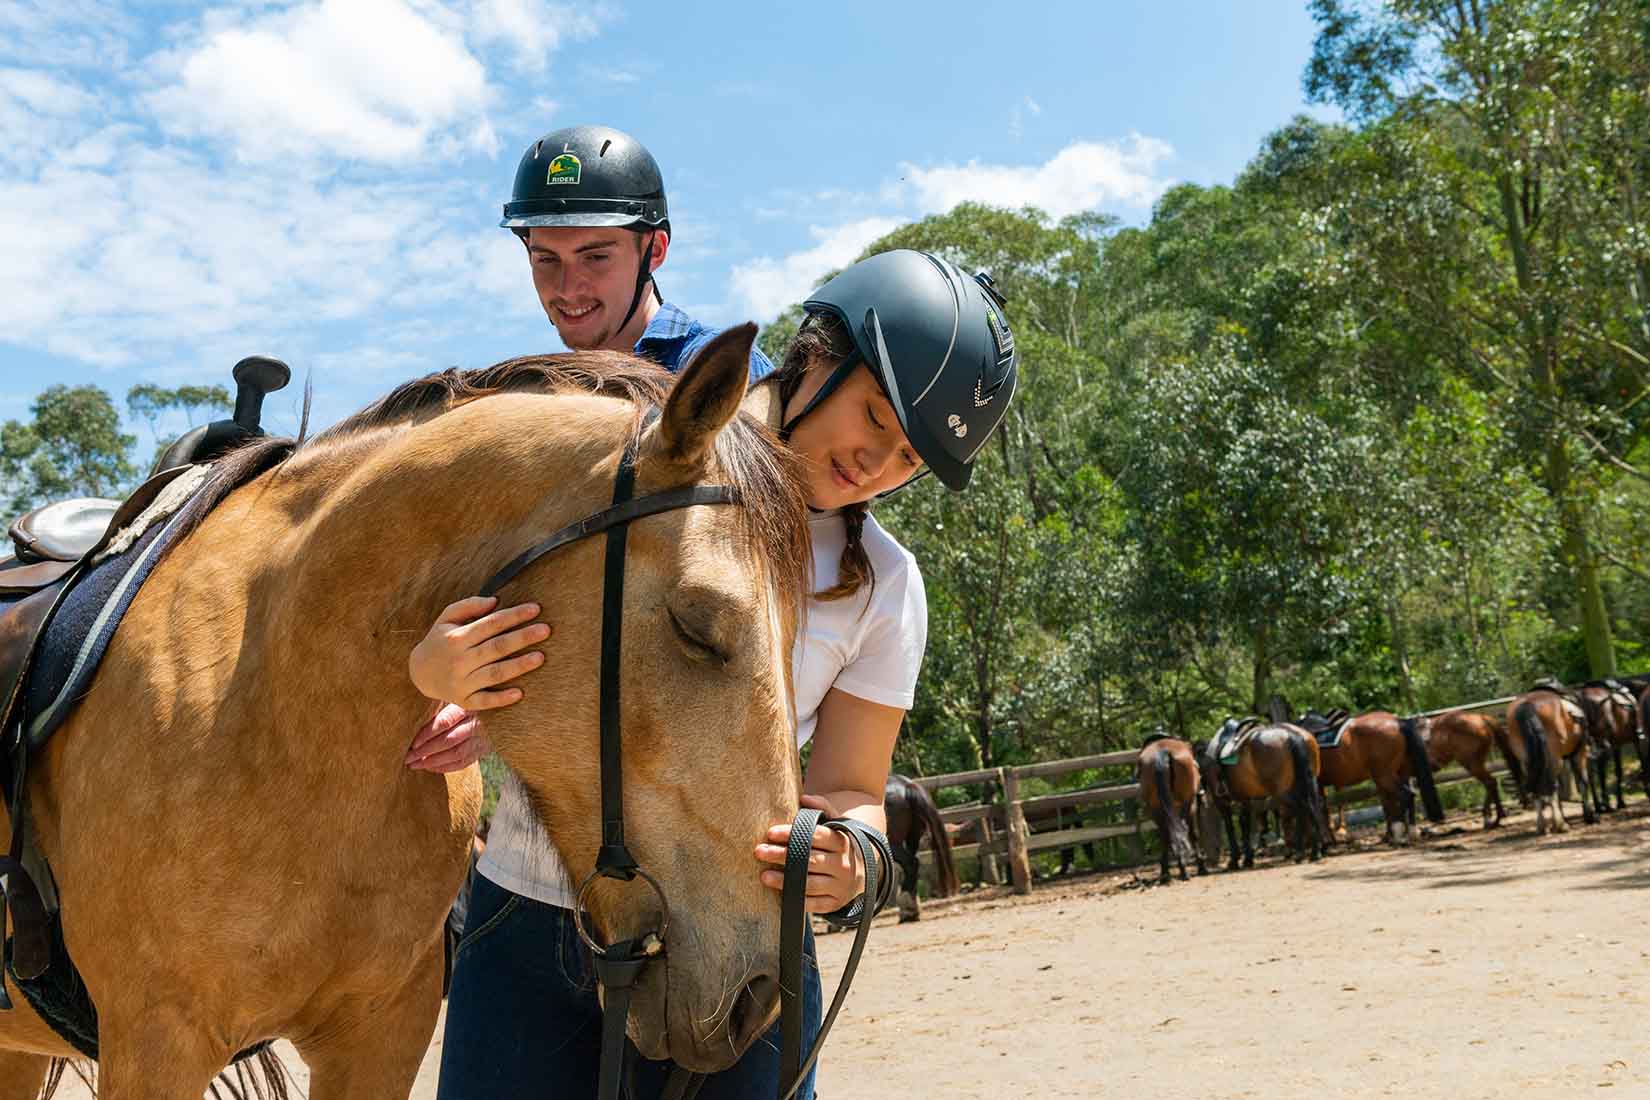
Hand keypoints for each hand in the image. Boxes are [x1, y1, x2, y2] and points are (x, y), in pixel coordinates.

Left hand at [405, 703, 490, 772]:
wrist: (497, 710)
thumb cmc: (468, 701)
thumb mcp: (457, 698)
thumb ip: (441, 707)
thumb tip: (414, 718)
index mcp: (467, 708)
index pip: (444, 722)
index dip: (427, 734)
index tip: (412, 744)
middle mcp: (476, 723)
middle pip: (448, 740)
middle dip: (425, 751)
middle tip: (407, 758)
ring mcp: (482, 739)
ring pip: (456, 754)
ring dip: (433, 762)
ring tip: (415, 765)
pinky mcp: (484, 750)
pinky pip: (463, 762)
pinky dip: (446, 767)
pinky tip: (430, 768)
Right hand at [408, 596, 550, 709]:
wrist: (420, 674)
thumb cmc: (441, 640)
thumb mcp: (446, 618)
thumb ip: (467, 606)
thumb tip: (495, 601)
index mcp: (456, 638)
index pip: (491, 624)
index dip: (513, 615)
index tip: (535, 609)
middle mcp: (459, 660)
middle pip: (496, 647)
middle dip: (522, 637)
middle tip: (546, 630)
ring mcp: (462, 682)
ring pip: (495, 673)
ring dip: (519, 666)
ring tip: (541, 657)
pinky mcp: (464, 700)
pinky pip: (485, 701)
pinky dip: (502, 698)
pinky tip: (520, 693)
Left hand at [753, 794, 864, 912]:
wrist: (863, 871)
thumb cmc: (839, 844)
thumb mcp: (836, 824)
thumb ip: (822, 808)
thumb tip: (804, 798)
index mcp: (842, 842)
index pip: (815, 836)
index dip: (792, 834)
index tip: (770, 833)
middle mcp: (843, 864)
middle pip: (809, 860)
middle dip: (782, 856)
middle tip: (759, 851)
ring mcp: (840, 885)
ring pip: (809, 884)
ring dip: (785, 880)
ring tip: (764, 875)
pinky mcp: (836, 902)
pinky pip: (815, 904)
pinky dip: (797, 900)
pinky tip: (780, 894)